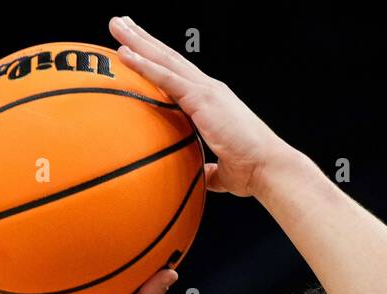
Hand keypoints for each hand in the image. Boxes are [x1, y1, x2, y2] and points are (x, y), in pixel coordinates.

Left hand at [109, 16, 285, 197]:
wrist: (268, 168)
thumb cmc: (251, 171)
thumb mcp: (222, 171)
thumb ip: (208, 170)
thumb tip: (198, 177)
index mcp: (212, 101)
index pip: (178, 74)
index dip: (157, 58)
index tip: (137, 46)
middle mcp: (209, 89)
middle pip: (169, 57)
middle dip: (143, 38)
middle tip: (120, 23)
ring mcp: (206, 90)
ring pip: (165, 59)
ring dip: (138, 41)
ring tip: (117, 25)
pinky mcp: (203, 98)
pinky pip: (166, 78)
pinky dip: (144, 65)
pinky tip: (125, 53)